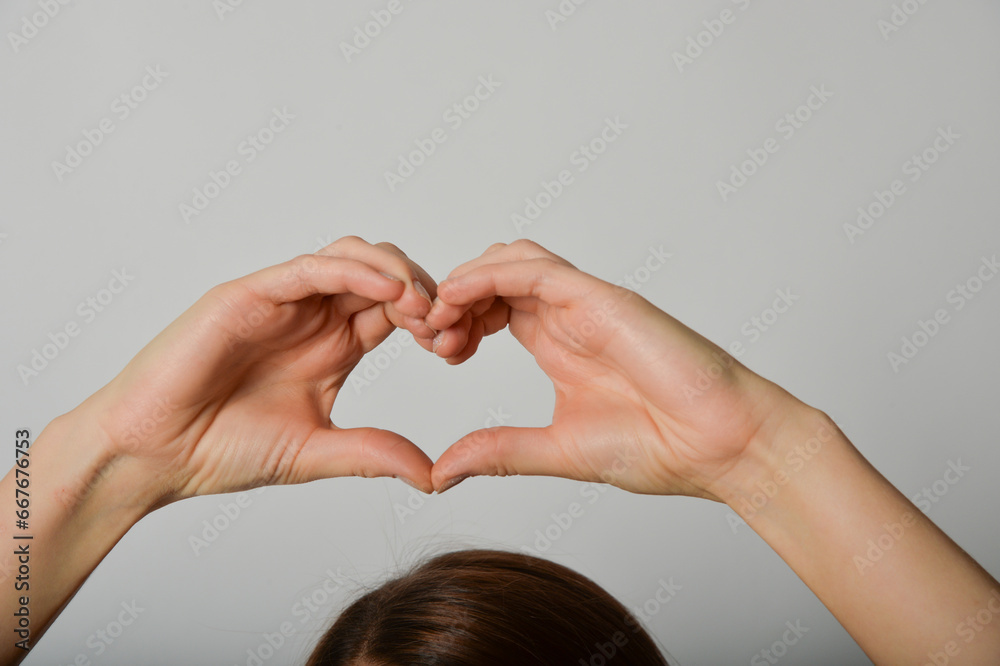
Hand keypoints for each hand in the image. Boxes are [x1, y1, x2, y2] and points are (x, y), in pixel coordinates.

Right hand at [79, 237, 440, 505]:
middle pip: (385, 276)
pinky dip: (353, 270)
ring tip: (424, 306)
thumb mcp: (316, 451)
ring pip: (354, 257)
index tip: (457, 346)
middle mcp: (314, 315)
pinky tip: (387, 290)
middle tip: (448, 324)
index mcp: (335, 345)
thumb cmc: (222, 449)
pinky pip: (311, 268)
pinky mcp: (251, 293)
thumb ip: (372, 453)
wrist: (154, 455)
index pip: (397, 311)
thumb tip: (433, 476)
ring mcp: (284, 300)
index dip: (432, 319)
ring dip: (396, 273)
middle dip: (425, 292)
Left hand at [425, 240, 795, 498]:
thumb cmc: (660, 446)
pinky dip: (489, 275)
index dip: (454, 320)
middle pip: (492, 278)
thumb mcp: (556, 450)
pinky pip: (535, 270)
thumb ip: (499, 451)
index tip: (434, 350)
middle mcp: (568, 316)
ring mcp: (586, 304)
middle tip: (427, 335)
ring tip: (439, 319)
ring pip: (510, 260)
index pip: (490, 308)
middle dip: (451, 299)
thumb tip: (442, 472)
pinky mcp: (603, 299)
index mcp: (557, 344)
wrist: (722, 446)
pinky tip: (459, 300)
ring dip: (465, 281)